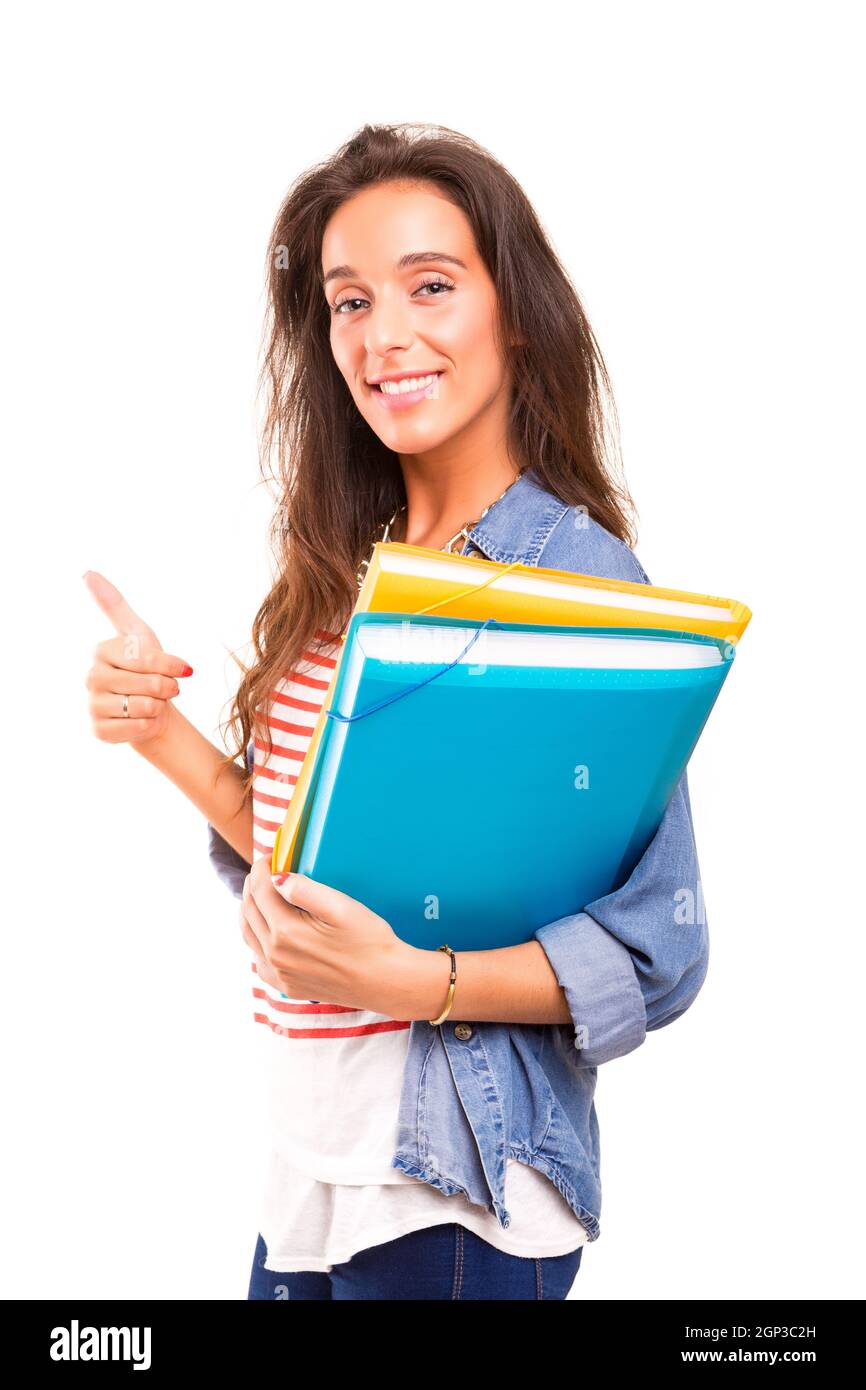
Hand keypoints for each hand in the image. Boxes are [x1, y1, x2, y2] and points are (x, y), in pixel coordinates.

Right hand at [83, 570, 192, 746]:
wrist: (152, 708)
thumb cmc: (147, 669)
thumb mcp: (138, 634)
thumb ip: (115, 604)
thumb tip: (87, 572)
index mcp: (102, 651)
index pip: (146, 657)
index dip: (170, 666)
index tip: (181, 669)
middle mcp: (91, 677)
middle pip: (149, 684)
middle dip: (168, 688)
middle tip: (168, 689)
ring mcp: (93, 705)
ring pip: (143, 707)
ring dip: (159, 707)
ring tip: (153, 703)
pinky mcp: (98, 730)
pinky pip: (136, 728)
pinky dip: (149, 726)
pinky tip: (144, 720)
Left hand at [239, 858, 422, 1016]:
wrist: (385, 981)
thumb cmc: (369, 941)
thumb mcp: (340, 906)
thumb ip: (304, 889)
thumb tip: (276, 878)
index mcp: (285, 931)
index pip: (260, 890)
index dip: (261, 868)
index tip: (270, 856)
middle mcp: (274, 955)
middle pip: (249, 911)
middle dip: (253, 885)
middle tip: (264, 870)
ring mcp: (278, 974)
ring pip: (248, 934)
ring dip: (250, 910)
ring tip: (262, 894)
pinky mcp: (286, 986)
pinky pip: (258, 958)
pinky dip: (257, 937)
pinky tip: (269, 929)